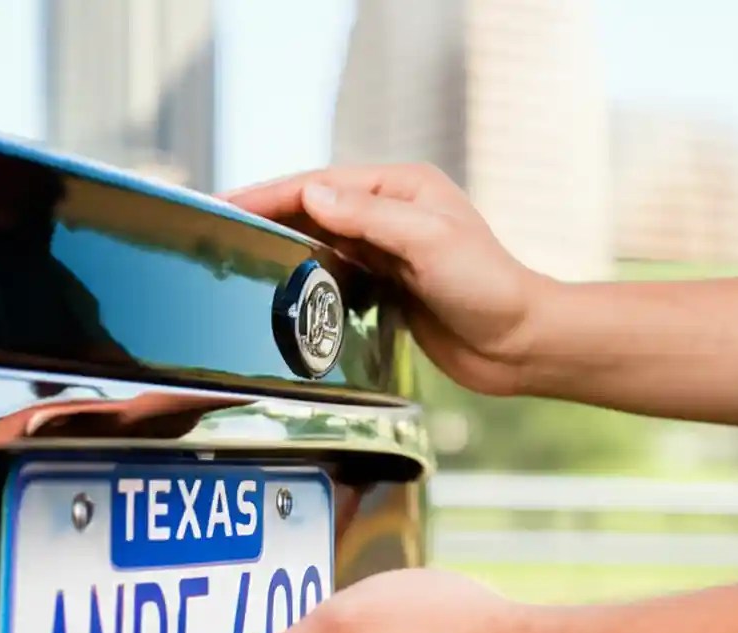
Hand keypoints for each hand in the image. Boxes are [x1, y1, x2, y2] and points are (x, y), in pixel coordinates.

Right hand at [222, 164, 552, 394]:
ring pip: (321, 238)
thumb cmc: (488, 288)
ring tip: (238, 251)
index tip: (226, 202)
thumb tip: (311, 194)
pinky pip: (335, 270)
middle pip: (315, 207)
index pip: (322, 185)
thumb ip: (368, 218)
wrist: (519, 344)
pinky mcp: (388, 284)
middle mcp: (394, 213)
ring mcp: (390, 249)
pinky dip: (305, 272)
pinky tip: (279, 282)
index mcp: (403, 188)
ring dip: (282, 242)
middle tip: (218, 225)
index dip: (270, 193)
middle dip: (268, 214)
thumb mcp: (428, 242)